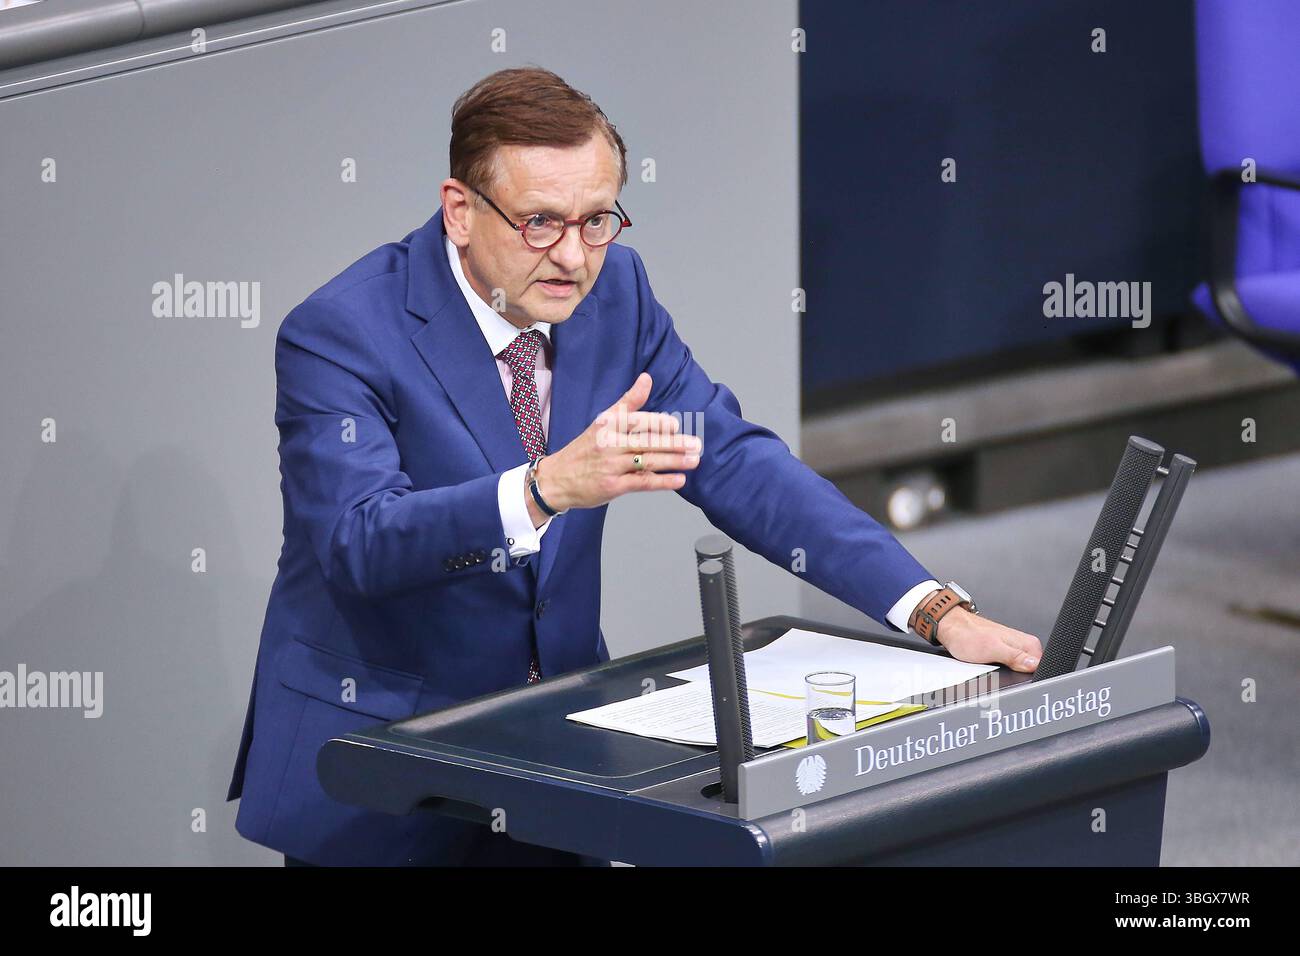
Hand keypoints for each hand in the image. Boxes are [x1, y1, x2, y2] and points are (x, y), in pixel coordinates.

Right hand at [527, 372, 700, 518]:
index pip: (637, 421)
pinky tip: (679, 480)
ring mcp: (611, 466)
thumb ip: (628, 402)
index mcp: (608, 425)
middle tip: (696, 444)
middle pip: (647, 442)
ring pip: (647, 462)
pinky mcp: (613, 487)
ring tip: (694, 460)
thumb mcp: (602, 422)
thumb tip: (647, 378)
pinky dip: (662, 481)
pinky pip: (642, 483)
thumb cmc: (585, 449)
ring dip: (674, 461)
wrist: (557, 479)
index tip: (676, 426)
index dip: (658, 424)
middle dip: (674, 444)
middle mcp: (609, 444)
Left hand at [934, 606, 1041, 672]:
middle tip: (998, 671)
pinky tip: (989, 667)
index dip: (1030, 676)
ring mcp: (1013, 649)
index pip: (1042, 667)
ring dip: (1006, 673)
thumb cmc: (967, 635)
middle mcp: (1023, 645)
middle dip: (1016, 676)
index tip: (1016, 675)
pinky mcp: (1003, 652)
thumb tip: (1034, 664)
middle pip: (1031, 671)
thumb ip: (1015, 657)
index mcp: (1027, 643)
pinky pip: (1007, 667)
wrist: (951, 628)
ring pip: (1018, 670)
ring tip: (991, 666)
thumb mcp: (992, 649)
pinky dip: (998, 669)